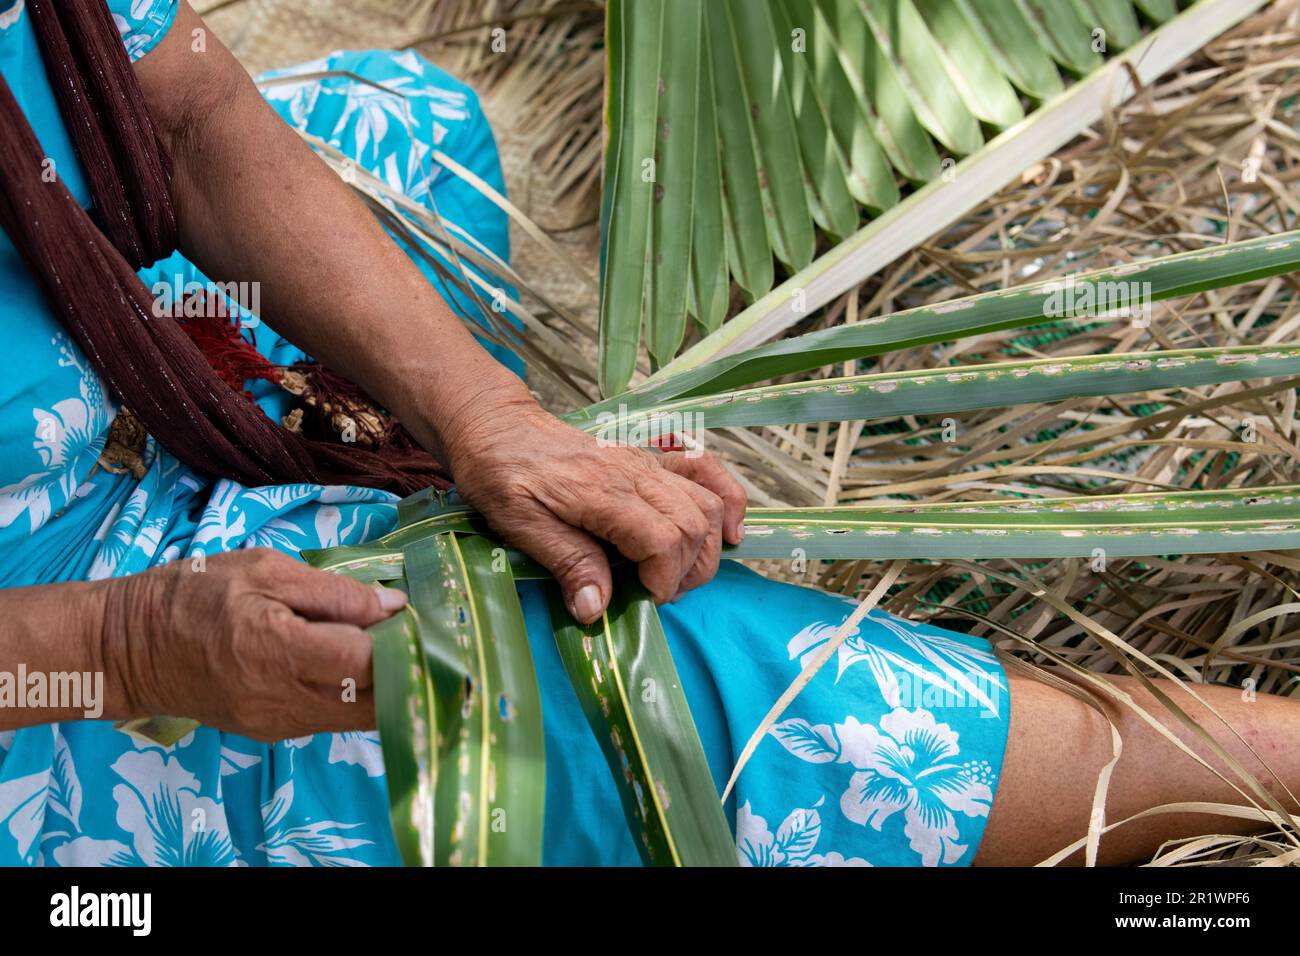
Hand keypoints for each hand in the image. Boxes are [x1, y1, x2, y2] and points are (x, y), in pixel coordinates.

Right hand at [97, 549, 407, 740]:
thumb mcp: (265, 570)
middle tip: (412, 633)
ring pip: (357, 718)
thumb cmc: (196, 593)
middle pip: (371, 700)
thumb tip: (393, 607)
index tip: (414, 616)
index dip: (398, 640)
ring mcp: (275, 724)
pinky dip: (355, 697)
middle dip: (402, 668)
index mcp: (275, 649)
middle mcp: (279, 699)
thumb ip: (333, 592)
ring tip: (387, 646)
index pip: (364, 662)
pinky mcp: (271, 733)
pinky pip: (332, 720)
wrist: (129, 647)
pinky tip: (357, 666)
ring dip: (384, 687)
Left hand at [442, 400, 745, 622]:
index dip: (664, 580)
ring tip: (679, 575)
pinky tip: (729, 530)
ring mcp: (647, 463)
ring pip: (707, 502)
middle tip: (656, 595)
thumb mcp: (519, 524)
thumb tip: (596, 609)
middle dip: (688, 572)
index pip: (663, 539)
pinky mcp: (650, 459)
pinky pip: (705, 470)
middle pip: (694, 524)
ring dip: (707, 547)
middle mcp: (635, 473)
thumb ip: (566, 562)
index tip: (642, 602)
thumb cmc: (501, 475)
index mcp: (602, 492)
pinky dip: (727, 499)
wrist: (497, 428)